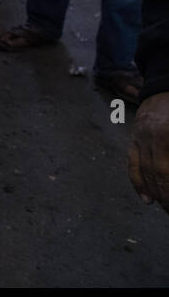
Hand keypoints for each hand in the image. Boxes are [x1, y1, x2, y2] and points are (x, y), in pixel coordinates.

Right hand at [129, 91, 168, 212]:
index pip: (167, 170)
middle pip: (157, 174)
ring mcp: (139, 139)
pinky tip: (146, 199)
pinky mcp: (134, 140)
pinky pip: (132, 164)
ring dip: (155, 193)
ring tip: (165, 208)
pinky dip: (138, 183)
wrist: (164, 88)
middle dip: (166, 195)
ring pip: (145, 171)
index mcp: (166, 135)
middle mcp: (150, 138)